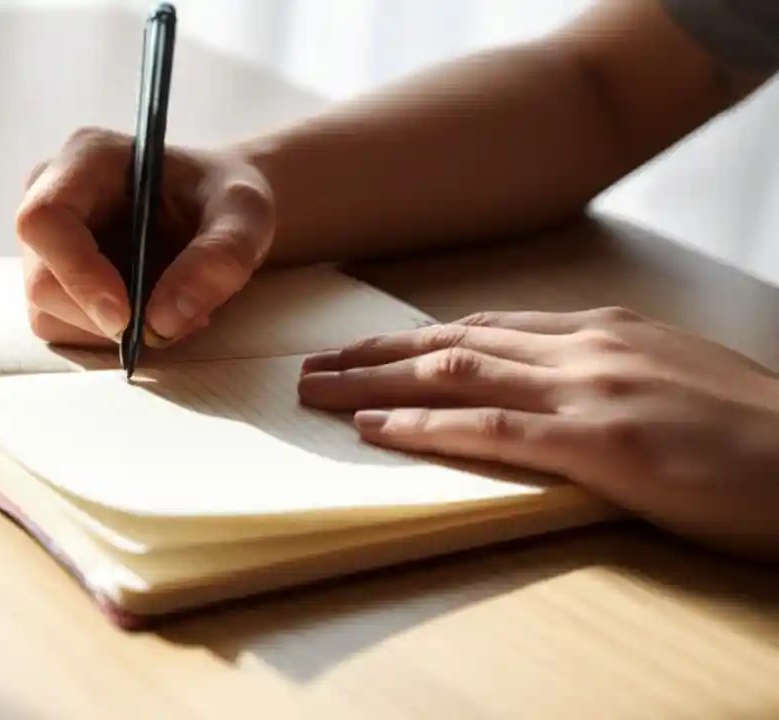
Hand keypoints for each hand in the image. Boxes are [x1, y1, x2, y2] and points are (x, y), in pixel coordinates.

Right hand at [16, 127, 274, 346]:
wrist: (217, 211)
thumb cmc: (225, 199)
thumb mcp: (246, 217)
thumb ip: (219, 258)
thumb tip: (161, 320)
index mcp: (87, 159)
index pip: (45, 219)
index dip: (76, 272)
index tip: (125, 316)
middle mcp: (50, 194)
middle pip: (42, 279)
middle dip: (103, 318)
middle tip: (171, 324)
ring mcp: (45, 241)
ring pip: (47, 311)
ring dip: (110, 331)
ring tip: (171, 314)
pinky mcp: (53, 278)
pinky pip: (63, 327)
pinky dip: (107, 336)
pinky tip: (150, 315)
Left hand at [298, 307, 778, 559]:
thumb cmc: (753, 431)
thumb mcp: (670, 378)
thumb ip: (604, 371)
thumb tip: (544, 385)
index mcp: (603, 329)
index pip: (486, 328)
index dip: (415, 339)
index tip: (366, 350)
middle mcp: (586, 347)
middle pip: (453, 341)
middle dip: (374, 354)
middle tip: (312, 368)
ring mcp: (590, 390)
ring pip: (455, 373)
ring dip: (375, 382)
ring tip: (318, 392)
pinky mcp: (599, 442)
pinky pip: (489, 428)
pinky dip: (424, 424)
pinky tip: (377, 428)